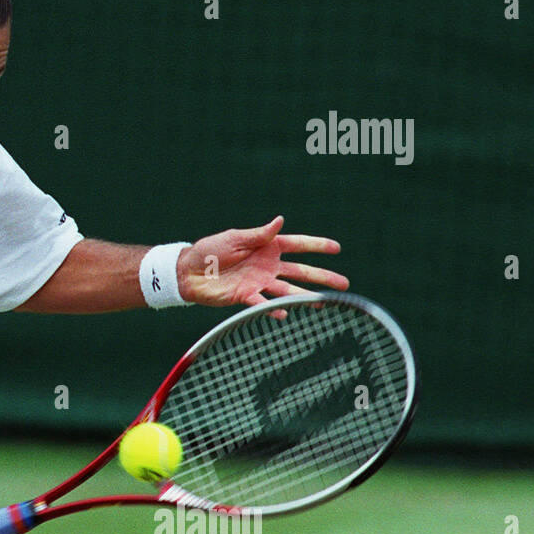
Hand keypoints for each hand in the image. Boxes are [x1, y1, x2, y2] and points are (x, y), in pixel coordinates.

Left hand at [177, 216, 348, 309]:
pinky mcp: (246, 296)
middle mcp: (268, 265)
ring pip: (287, 290)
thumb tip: (280, 220)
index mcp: (267, 246)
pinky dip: (273, 308)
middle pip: (301, 271)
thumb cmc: (210, 250)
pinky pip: (262, 303)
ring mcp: (259, 282)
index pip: (298, 245)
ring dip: (304, 297)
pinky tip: (285, 312)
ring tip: (323, 304)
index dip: (317, 246)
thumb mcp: (235, 238)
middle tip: (344, 285)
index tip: (337, 248)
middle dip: (323, 278)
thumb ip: (259, 234)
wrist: (188, 271)